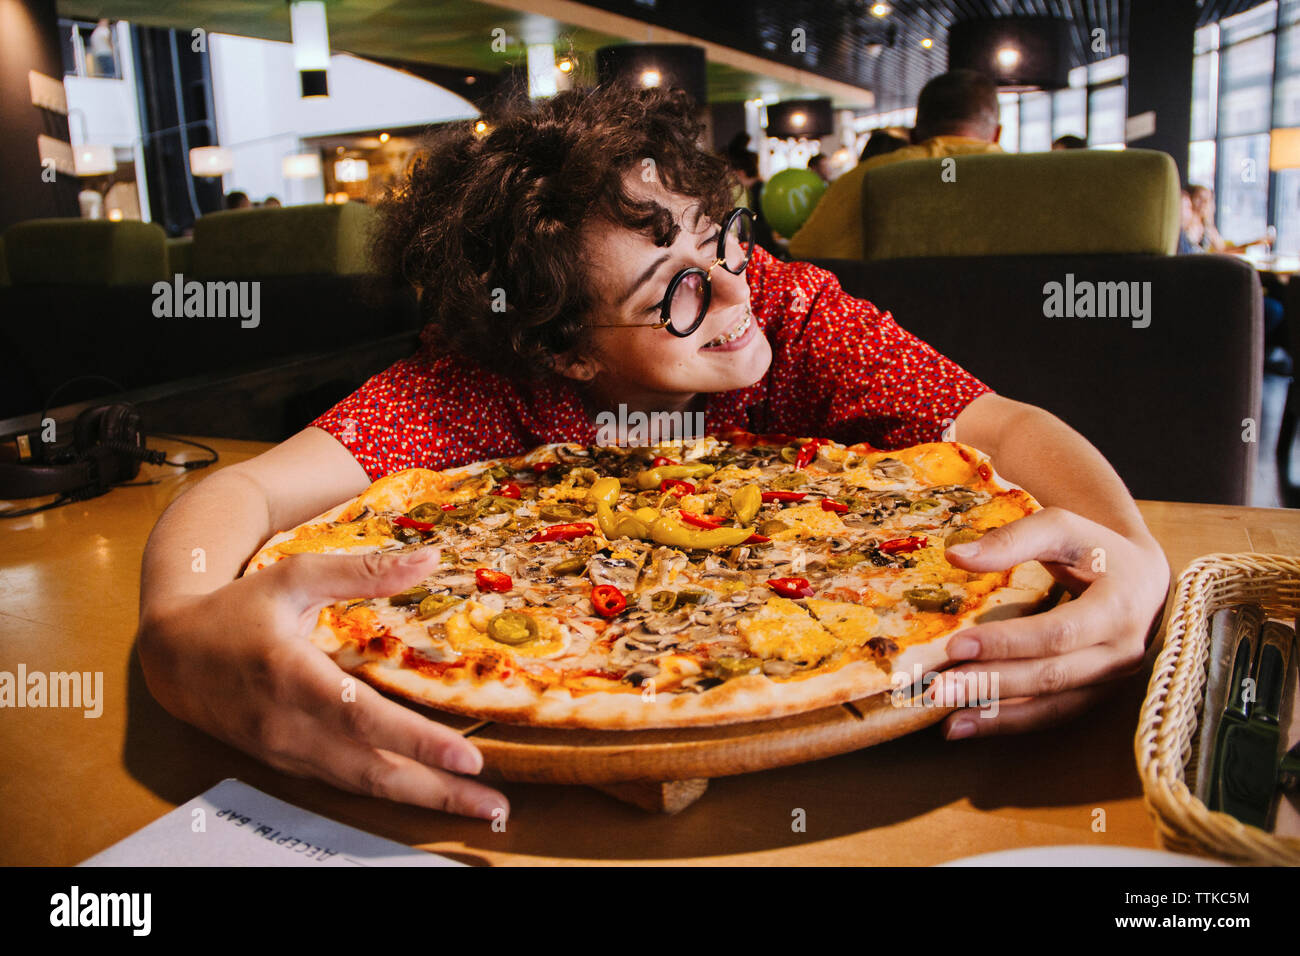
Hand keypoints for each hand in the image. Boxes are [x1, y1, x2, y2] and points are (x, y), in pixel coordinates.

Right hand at [137, 550, 508, 819]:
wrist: (171, 654)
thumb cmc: (237, 608)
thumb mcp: (296, 574)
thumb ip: (364, 570)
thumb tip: (431, 557)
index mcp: (291, 674)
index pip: (363, 718)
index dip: (417, 742)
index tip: (468, 758)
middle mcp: (289, 725)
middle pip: (372, 770)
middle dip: (437, 792)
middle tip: (493, 809)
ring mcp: (286, 752)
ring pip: (362, 786)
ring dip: (422, 801)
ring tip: (477, 810)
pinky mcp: (287, 763)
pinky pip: (345, 784)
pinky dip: (390, 794)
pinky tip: (429, 795)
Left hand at [932, 506, 1168, 738]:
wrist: (1142, 580)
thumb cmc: (1096, 549)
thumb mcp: (1062, 529)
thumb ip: (1013, 540)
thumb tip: (955, 555)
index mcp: (1118, 608)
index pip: (1057, 633)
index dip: (1006, 643)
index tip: (955, 646)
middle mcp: (1121, 652)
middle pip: (1051, 676)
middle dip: (992, 684)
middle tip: (938, 690)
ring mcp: (1111, 681)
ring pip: (1051, 705)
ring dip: (997, 714)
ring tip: (948, 720)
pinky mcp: (1095, 695)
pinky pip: (1052, 715)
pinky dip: (1010, 723)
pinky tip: (968, 724)